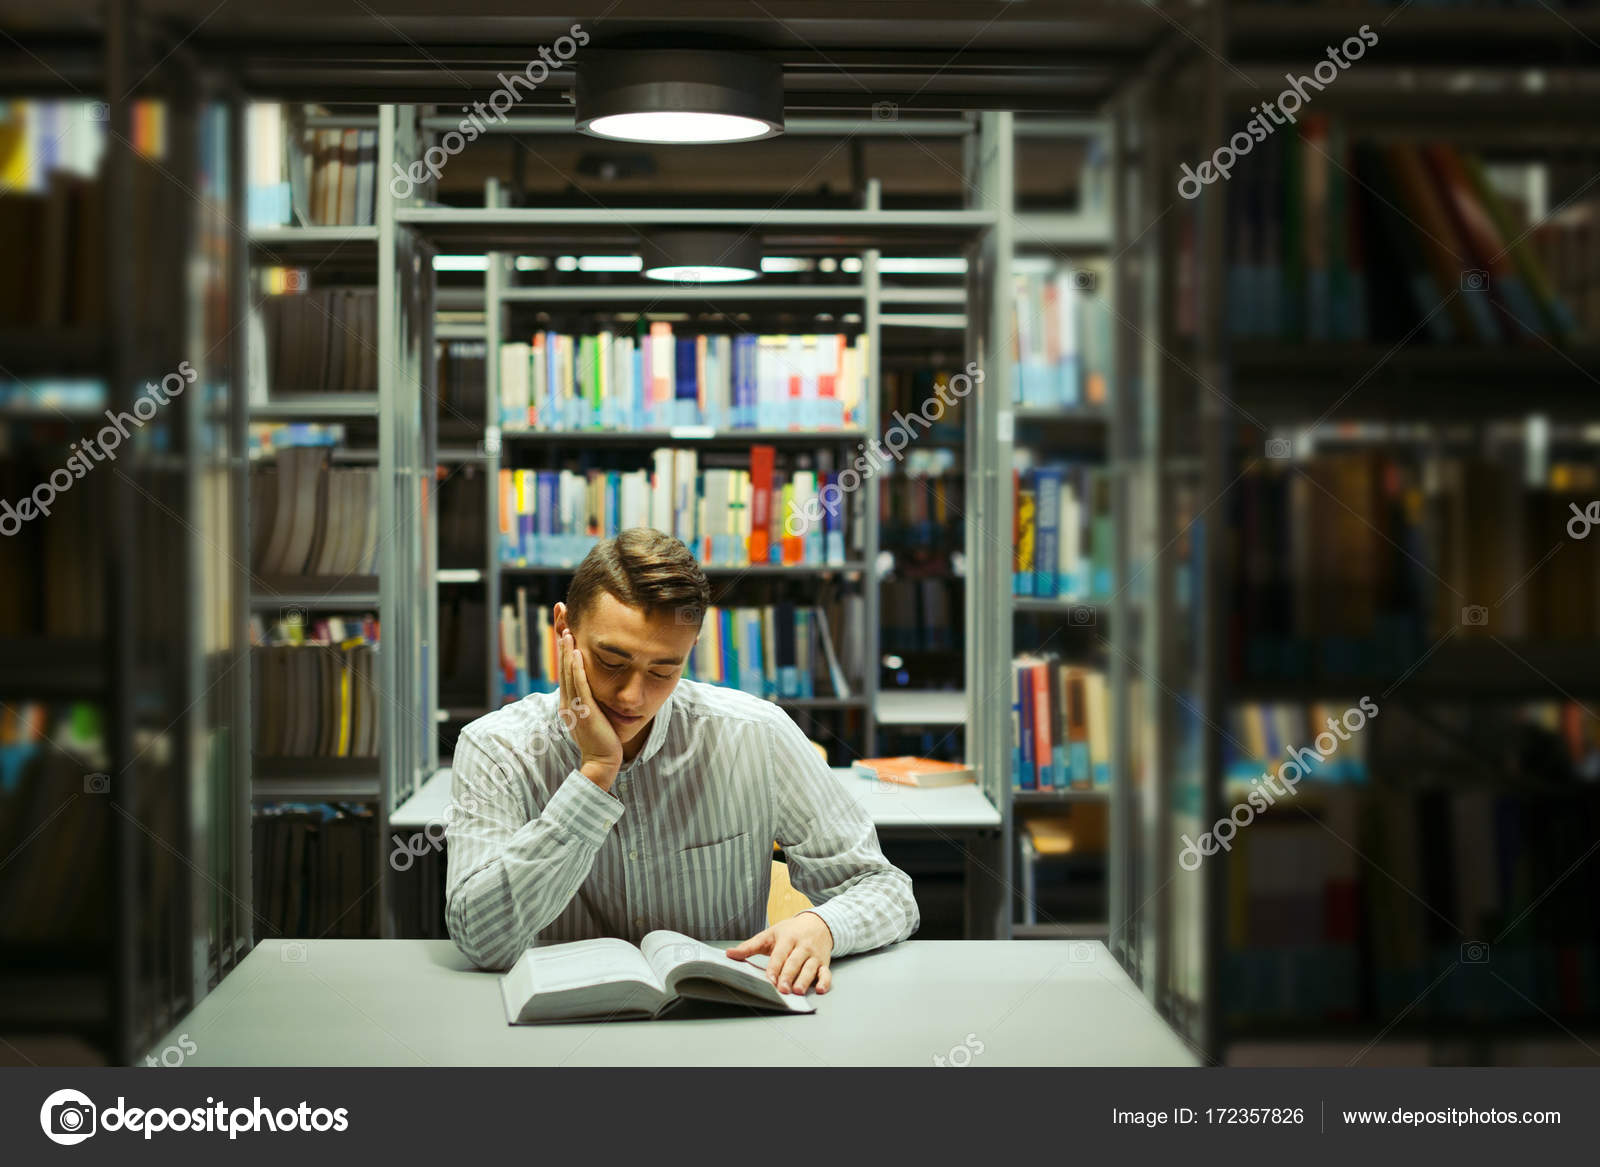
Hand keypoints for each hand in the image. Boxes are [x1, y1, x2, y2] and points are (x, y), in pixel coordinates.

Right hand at [560, 629, 621, 788]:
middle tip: (559, 621)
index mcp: (568, 702)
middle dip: (561, 642)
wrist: (602, 761)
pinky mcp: (585, 710)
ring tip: (566, 630)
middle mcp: (567, 701)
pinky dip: (577, 667)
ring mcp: (574, 706)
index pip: (564, 670)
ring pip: (568, 673)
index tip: (563, 627)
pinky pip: (580, 685)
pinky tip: (577, 652)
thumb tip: (592, 689)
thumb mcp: (591, 716)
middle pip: (562, 666)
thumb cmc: (601, 740)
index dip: (563, 648)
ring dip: (567, 651)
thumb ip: (588, 701)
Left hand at [725, 911, 833, 994]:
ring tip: (798, 991)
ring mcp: (814, 956)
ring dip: (805, 980)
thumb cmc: (791, 931)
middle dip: (788, 976)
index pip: (780, 954)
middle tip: (782, 989)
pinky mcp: (824, 963)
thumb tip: (729, 954)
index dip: (774, 967)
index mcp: (788, 938)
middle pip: (795, 962)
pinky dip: (825, 982)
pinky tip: (820, 990)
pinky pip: (826, 973)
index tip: (769, 979)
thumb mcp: (770, 934)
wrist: (818, 923)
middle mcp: (802, 947)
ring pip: (810, 968)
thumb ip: (750, 946)